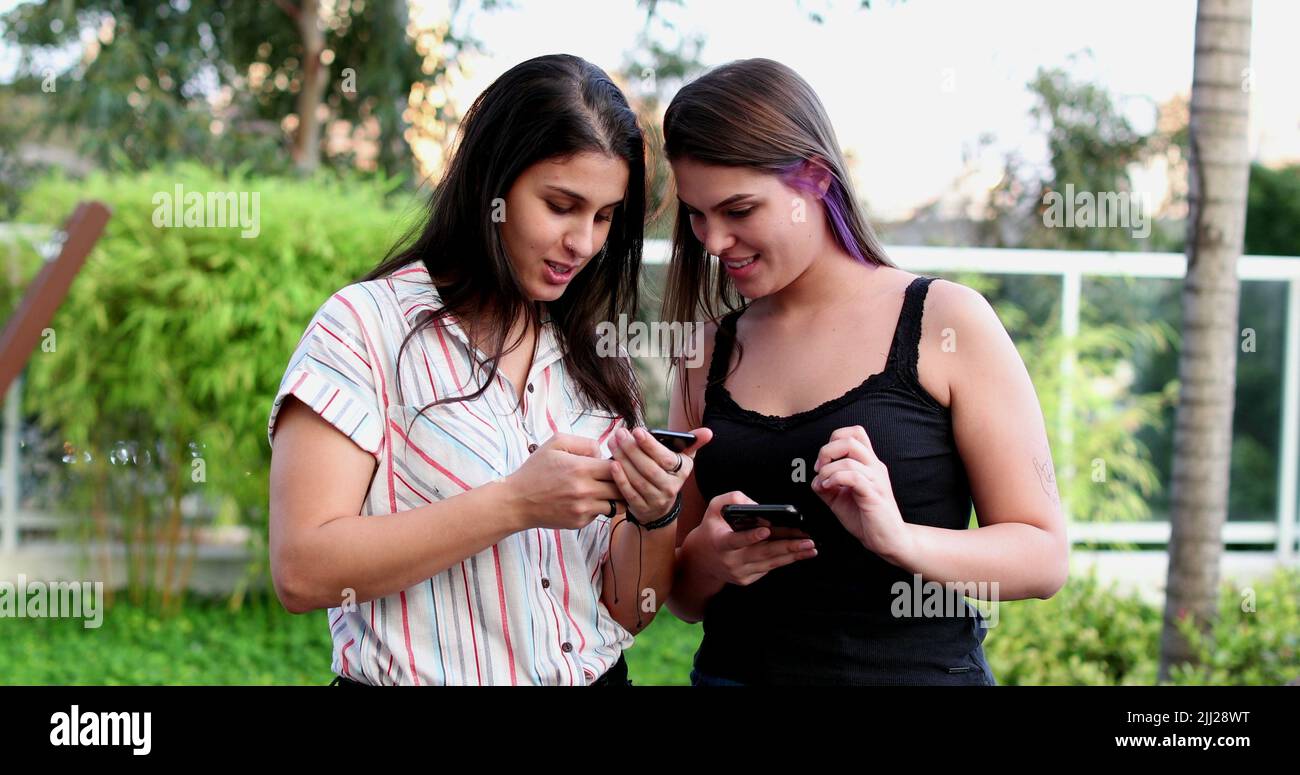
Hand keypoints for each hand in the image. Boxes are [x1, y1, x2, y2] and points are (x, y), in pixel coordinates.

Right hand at [502, 433, 623, 530]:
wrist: (517, 501)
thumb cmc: (536, 470)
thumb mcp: (555, 444)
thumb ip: (584, 443)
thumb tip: (602, 452)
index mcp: (580, 469)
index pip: (617, 467)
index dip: (620, 464)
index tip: (614, 463)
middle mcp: (584, 491)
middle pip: (621, 488)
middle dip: (621, 481)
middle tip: (614, 477)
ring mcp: (583, 509)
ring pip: (617, 505)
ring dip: (614, 497)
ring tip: (606, 489)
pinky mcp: (579, 522)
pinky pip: (601, 514)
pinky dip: (599, 507)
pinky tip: (587, 500)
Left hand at [608, 426, 711, 521]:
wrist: (660, 507)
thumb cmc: (668, 473)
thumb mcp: (683, 459)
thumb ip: (693, 443)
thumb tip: (708, 432)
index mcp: (682, 471)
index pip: (666, 458)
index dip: (651, 445)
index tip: (637, 430)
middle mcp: (671, 487)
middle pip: (649, 468)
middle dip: (632, 449)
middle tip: (620, 434)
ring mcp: (656, 499)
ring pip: (638, 479)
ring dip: (623, 460)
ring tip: (613, 444)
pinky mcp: (642, 508)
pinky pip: (630, 493)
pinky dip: (620, 479)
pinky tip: (613, 464)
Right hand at [686, 491, 816, 586]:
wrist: (700, 560)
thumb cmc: (711, 529)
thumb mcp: (714, 508)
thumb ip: (732, 499)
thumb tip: (757, 506)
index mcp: (720, 542)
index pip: (735, 540)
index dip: (750, 536)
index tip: (766, 530)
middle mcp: (730, 560)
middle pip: (762, 553)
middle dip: (787, 546)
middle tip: (807, 541)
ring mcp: (739, 572)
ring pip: (769, 563)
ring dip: (792, 555)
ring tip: (810, 548)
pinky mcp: (746, 579)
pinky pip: (768, 568)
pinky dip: (783, 560)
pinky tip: (797, 554)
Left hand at [812, 425, 914, 564]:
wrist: (888, 540)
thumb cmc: (867, 518)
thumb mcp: (840, 498)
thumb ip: (827, 484)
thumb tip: (814, 478)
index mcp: (868, 464)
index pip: (855, 433)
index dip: (833, 440)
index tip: (823, 461)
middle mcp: (874, 467)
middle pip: (851, 439)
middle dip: (827, 451)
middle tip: (819, 469)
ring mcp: (875, 480)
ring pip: (850, 458)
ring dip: (828, 469)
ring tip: (824, 483)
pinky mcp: (874, 495)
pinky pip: (854, 477)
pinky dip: (835, 479)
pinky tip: (830, 488)